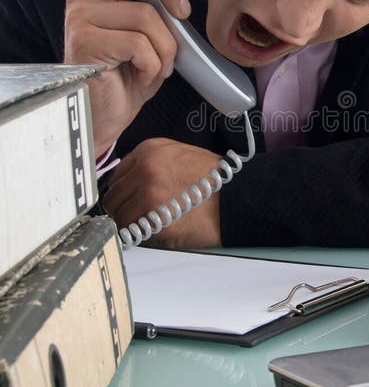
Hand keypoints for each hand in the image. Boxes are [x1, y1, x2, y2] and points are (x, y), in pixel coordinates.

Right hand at [64, 0, 191, 155]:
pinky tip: (145, 76)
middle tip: (182, 12)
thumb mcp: (147, 26)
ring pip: (145, 13)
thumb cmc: (129, 71)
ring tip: (159, 64)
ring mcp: (81, 18)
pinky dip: (155, 64)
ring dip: (167, 45)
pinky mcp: (86, 45)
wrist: (107, 115)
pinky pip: (139, 44)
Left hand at [102, 138, 222, 248]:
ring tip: (147, 224)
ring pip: (119, 216)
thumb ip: (151, 162)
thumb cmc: (213, 180)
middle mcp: (145, 170)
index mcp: (149, 151)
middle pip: (113, 197)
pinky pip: (133, 231)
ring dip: (129, 223)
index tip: (128, 199)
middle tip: (135, 216)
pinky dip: (140, 235)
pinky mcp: (154, 220)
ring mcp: (148, 196)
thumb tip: (129, 182)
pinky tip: (154, 231)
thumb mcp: (179, 154)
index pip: (116, 175)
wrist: (236, 198)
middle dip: (122, 208)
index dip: (122, 190)